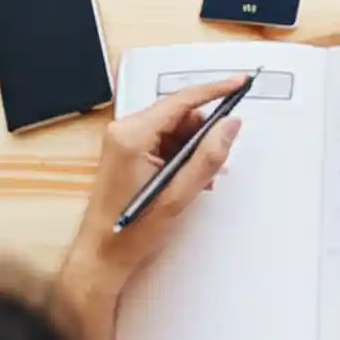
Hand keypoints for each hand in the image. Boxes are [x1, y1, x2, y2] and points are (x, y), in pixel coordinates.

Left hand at [55, 77, 244, 339]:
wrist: (102, 256)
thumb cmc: (130, 231)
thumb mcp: (180, 195)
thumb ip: (208, 157)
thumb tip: (229, 126)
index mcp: (132, 136)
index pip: (181, 101)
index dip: (214, 90)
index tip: (238, 83)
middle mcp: (124, 132)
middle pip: (179, 115)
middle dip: (203, 135)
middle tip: (217, 160)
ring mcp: (123, 141)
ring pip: (174, 129)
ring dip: (193, 149)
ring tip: (199, 180)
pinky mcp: (126, 151)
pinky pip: (164, 141)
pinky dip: (181, 156)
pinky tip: (187, 179)